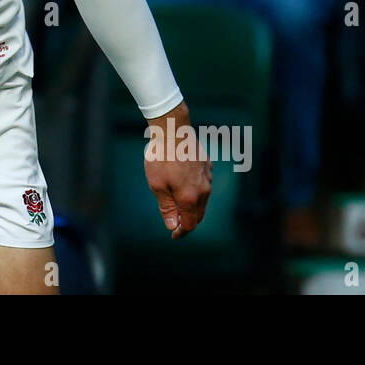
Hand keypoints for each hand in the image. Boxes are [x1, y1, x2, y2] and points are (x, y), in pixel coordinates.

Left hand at [143, 102, 211, 238]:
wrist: (172, 130)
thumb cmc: (161, 157)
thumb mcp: (157, 185)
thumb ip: (167, 207)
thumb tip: (173, 225)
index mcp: (191, 197)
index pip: (189, 224)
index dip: (181, 232)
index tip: (173, 234)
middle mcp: (204, 190)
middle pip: (198, 214)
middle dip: (187, 221)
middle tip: (174, 222)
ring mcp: (207, 177)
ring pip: (202, 200)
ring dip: (191, 205)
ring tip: (177, 204)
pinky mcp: (207, 166)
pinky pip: (203, 184)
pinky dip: (195, 190)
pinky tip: (183, 185)